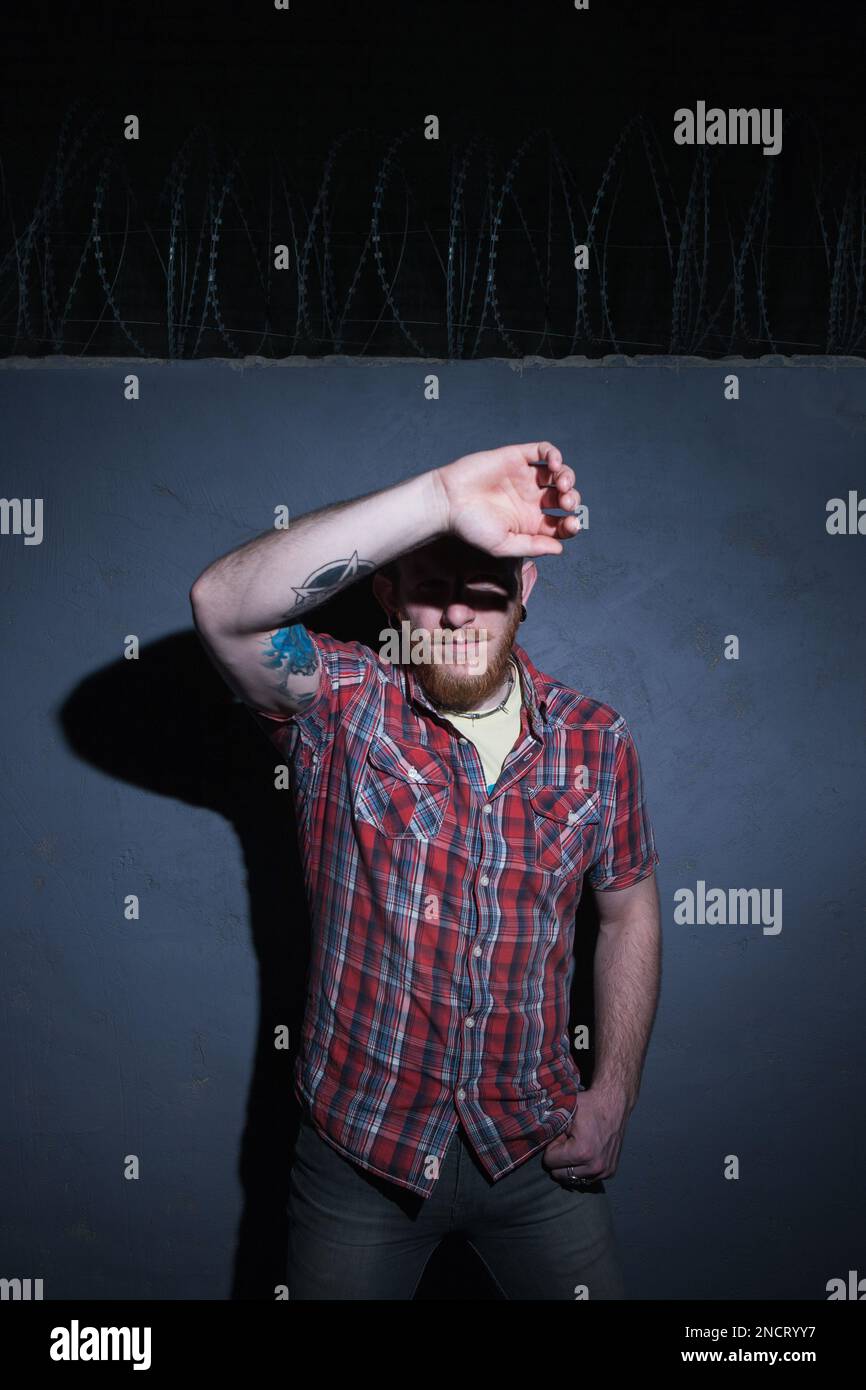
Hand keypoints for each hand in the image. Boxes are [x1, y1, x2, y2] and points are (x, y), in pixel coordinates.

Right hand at [434, 441, 581, 557]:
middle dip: (572, 499)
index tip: (572, 524)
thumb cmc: (470, 527)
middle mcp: (531, 499)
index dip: (572, 524)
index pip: (561, 523)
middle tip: (565, 502)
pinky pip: (542, 451)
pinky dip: (554, 454)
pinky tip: (554, 464)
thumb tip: (560, 548)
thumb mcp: (503, 545)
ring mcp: (525, 477)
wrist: (447, 501)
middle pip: (564, 497)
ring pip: (559, 473)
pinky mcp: (516, 458)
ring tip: (561, 484)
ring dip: (568, 477)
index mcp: (530, 522)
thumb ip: (532, 546)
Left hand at [541, 1085, 629, 1185]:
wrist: (614, 1104)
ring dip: (570, 1165)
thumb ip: (548, 1129)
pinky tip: (586, 1152)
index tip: (561, 1134)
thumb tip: (534, 1142)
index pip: (550, 1162)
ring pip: (573, 1179)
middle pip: (560, 1174)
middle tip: (568, 1141)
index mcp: (582, 1152)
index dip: (552, 1146)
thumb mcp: (564, 1112)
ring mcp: (604, 1172)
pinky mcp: (610, 1173)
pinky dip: (581, 1168)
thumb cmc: (588, 1105)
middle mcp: (595, 1167)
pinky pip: (586, 1178)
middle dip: (560, 1158)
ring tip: (577, 1146)